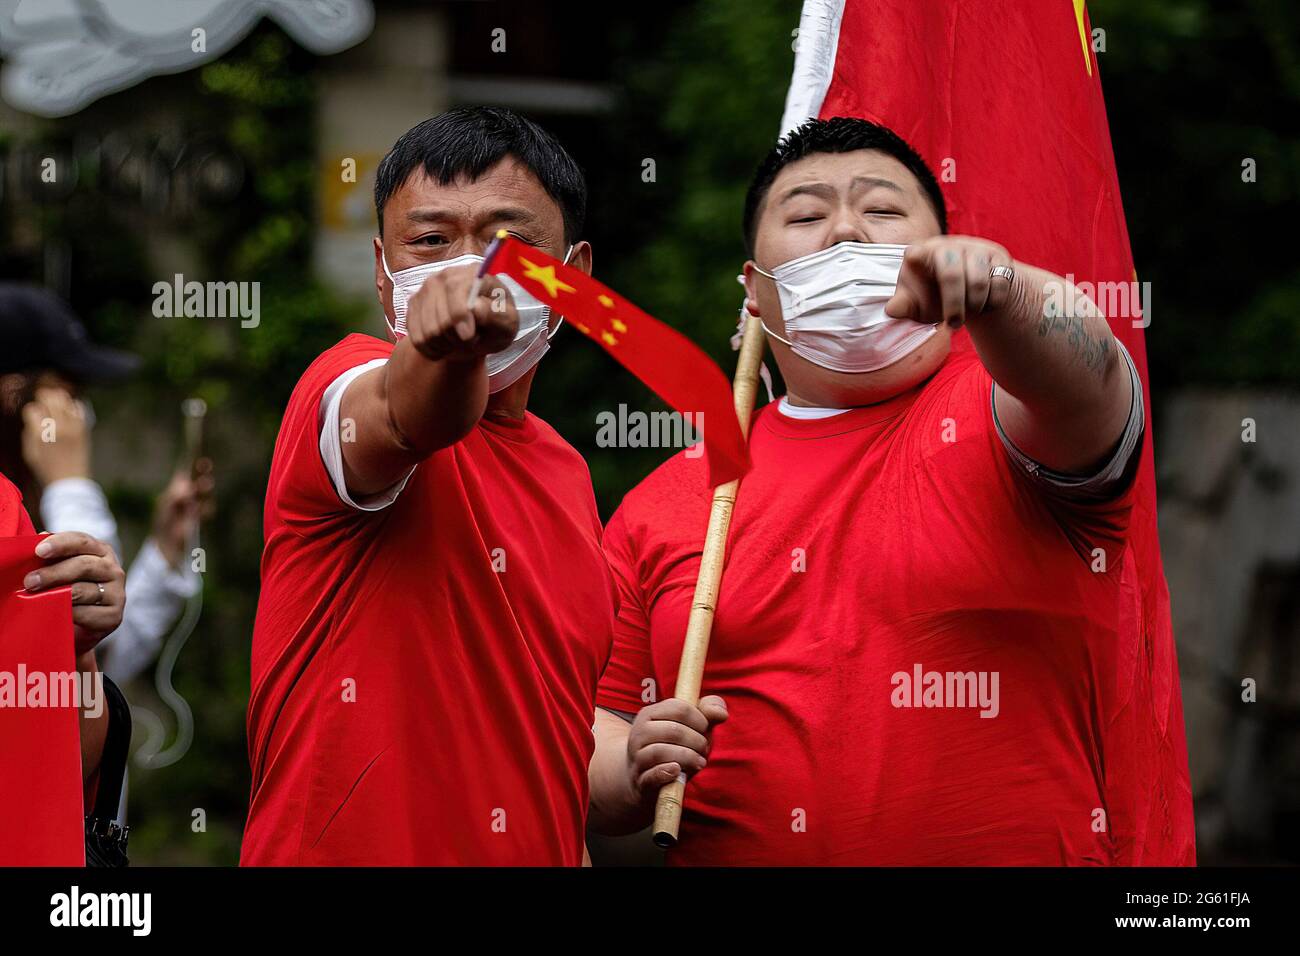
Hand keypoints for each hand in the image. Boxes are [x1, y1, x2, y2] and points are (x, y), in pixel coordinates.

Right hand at [20, 387, 90, 484]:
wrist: (70, 482)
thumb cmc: (46, 469)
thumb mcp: (29, 452)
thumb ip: (29, 432)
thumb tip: (33, 415)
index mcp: (40, 434)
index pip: (33, 409)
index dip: (32, 410)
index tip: (34, 415)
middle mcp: (57, 427)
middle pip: (50, 398)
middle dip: (45, 397)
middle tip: (44, 400)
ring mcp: (72, 427)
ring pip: (65, 400)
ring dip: (59, 399)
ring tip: (57, 403)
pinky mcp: (84, 429)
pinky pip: (79, 408)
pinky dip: (73, 404)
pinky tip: (70, 409)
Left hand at [24, 532, 125, 655]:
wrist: (80, 625)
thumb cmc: (66, 591)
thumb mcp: (61, 569)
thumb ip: (52, 556)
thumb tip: (36, 539)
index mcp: (100, 551)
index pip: (82, 541)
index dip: (60, 544)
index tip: (39, 550)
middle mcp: (113, 570)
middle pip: (84, 565)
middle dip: (54, 572)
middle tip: (29, 581)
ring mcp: (117, 594)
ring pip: (85, 590)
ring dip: (57, 594)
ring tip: (36, 599)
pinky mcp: (114, 617)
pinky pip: (87, 614)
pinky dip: (69, 614)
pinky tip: (55, 614)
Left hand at [152, 458, 214, 566]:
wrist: (166, 541)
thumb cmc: (163, 520)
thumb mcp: (165, 504)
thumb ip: (175, 495)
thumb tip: (188, 490)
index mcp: (178, 487)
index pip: (187, 471)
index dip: (193, 463)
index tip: (198, 455)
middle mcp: (189, 493)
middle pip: (199, 478)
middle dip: (202, 470)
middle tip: (206, 464)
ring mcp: (197, 504)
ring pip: (205, 491)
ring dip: (204, 486)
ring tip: (204, 484)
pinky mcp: (201, 516)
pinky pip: (207, 508)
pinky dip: (202, 508)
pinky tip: (196, 510)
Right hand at [404, 264, 519, 363]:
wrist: (480, 329)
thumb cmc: (496, 323)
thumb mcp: (508, 323)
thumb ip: (496, 315)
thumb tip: (476, 308)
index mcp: (473, 274)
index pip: (456, 293)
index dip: (460, 317)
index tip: (469, 336)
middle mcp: (446, 275)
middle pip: (441, 320)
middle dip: (457, 338)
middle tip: (471, 338)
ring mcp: (426, 289)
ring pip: (427, 333)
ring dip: (445, 346)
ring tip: (458, 340)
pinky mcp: (414, 304)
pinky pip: (416, 339)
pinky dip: (432, 349)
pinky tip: (444, 344)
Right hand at [625, 696, 727, 801]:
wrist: (646, 779)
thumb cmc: (674, 748)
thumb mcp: (691, 728)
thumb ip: (708, 713)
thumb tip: (722, 713)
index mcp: (650, 714)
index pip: (679, 708)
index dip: (700, 719)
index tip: (705, 730)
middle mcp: (639, 733)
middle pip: (672, 730)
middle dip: (697, 740)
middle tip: (704, 749)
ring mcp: (637, 757)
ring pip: (660, 752)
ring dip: (688, 757)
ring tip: (699, 762)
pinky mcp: (640, 781)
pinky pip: (652, 775)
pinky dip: (667, 772)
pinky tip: (679, 771)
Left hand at [886, 235, 1015, 329]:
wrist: (970, 292)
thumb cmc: (934, 297)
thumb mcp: (917, 304)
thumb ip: (904, 306)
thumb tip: (891, 310)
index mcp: (921, 254)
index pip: (916, 252)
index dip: (916, 255)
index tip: (914, 259)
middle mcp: (947, 246)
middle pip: (951, 275)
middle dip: (953, 306)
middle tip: (952, 325)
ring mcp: (974, 248)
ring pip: (979, 281)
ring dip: (974, 307)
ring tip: (968, 316)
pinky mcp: (996, 256)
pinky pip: (999, 282)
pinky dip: (992, 301)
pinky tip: (984, 304)